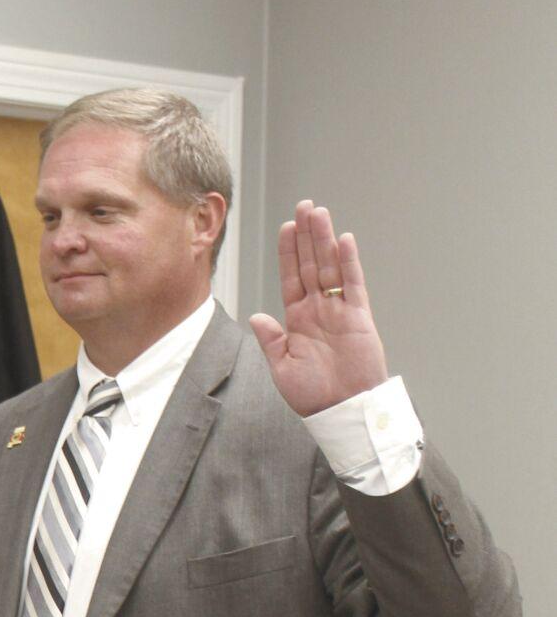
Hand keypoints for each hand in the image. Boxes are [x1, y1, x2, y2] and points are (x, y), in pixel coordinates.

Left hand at [248, 200, 388, 416]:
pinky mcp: (359, 317)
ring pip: (330, 267)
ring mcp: (339, 311)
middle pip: (310, 264)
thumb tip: (257, 316)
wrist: (341, 410)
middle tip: (304, 206)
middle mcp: (318, 309)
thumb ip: (271, 340)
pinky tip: (343, 241)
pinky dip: (349, 262)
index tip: (286, 227)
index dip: (287, 252)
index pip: (290, 277)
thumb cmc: (312, 394)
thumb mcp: (281, 366)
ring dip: (324, 240)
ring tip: (319, 213)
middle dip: (306, 235)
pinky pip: (353, 285)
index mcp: (297, 319)